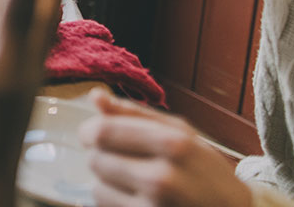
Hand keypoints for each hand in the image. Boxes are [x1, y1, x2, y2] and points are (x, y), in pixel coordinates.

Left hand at [80, 90, 251, 206]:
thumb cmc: (203, 168)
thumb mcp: (179, 132)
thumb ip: (134, 113)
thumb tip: (95, 96)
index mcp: (172, 144)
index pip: (103, 132)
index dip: (90, 130)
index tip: (93, 132)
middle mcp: (162, 179)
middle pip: (95, 159)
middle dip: (101, 156)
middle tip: (121, 158)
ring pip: (96, 187)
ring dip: (107, 182)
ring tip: (133, 180)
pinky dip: (113, 200)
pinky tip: (135, 197)